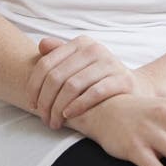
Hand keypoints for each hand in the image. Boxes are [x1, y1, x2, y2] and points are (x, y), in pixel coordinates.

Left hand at [27, 35, 155, 129]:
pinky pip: (94, 93)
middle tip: (44, 119)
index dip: (34, 86)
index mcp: (80, 43)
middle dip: (45, 101)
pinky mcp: (121, 79)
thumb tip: (41, 44)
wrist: (134, 88)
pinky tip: (69, 115)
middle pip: (57, 77)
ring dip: (58, 108)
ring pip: (72, 86)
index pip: (46, 63)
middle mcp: (94, 49)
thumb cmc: (98, 78)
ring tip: (55, 122)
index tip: (31, 104)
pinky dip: (78, 106)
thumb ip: (59, 54)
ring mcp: (109, 63)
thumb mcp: (79, 63)